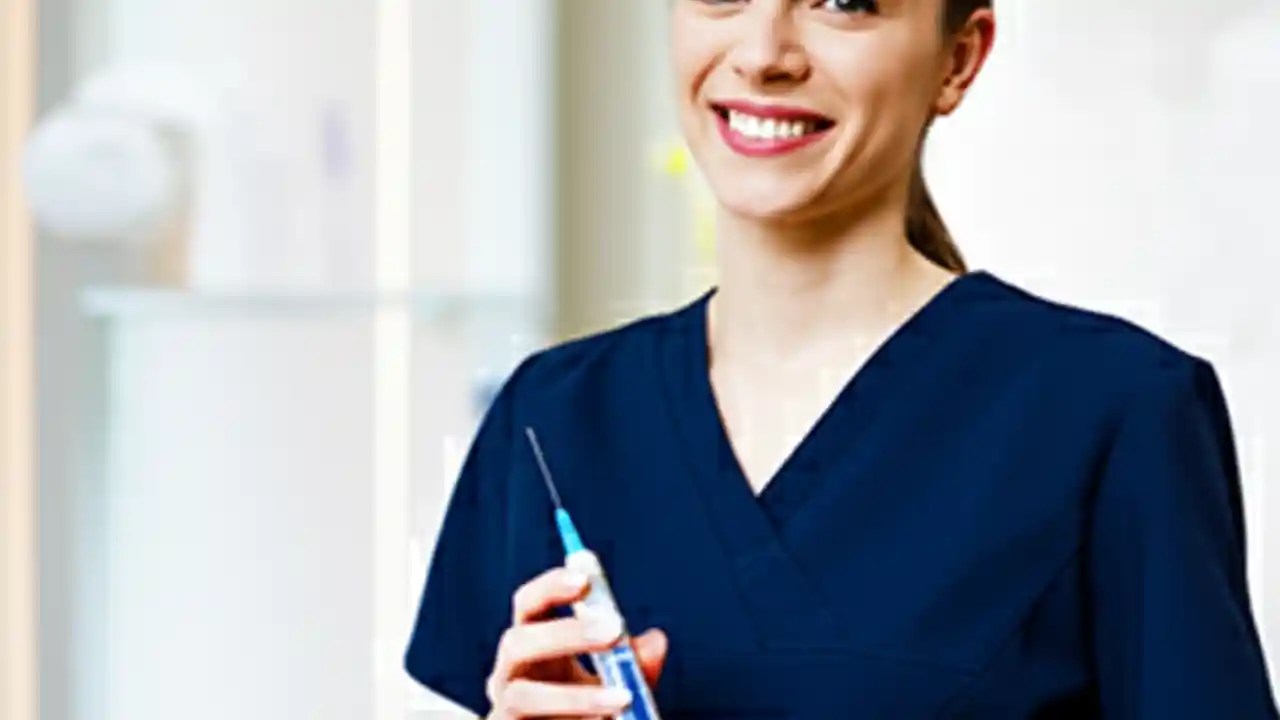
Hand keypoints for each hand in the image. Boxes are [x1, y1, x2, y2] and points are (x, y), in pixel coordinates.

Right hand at [485, 566, 667, 718]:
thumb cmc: (583, 713)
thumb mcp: (609, 684)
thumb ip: (632, 663)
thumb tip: (656, 641)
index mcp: (532, 647)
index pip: (529, 604)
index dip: (551, 587)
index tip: (586, 579)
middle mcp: (510, 674)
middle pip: (518, 642)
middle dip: (565, 634)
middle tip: (614, 631)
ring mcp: (506, 710)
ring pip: (524, 696)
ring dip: (576, 696)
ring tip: (624, 697)